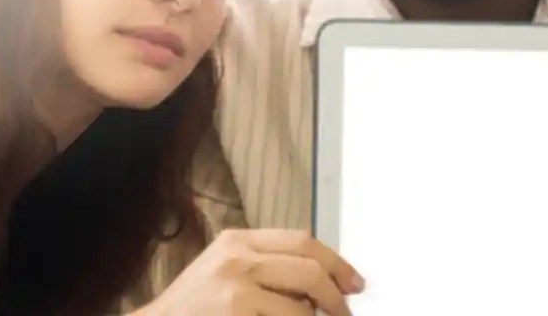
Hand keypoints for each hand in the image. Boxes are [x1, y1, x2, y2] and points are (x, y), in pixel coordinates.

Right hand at [140, 228, 365, 315]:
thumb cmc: (192, 307)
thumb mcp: (226, 270)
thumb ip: (268, 265)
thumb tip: (326, 280)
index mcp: (238, 240)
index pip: (303, 242)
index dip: (337, 263)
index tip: (354, 283)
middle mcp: (237, 258)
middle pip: (309, 270)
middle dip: (335, 296)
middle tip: (344, 312)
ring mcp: (234, 289)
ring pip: (301, 307)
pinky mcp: (234, 314)